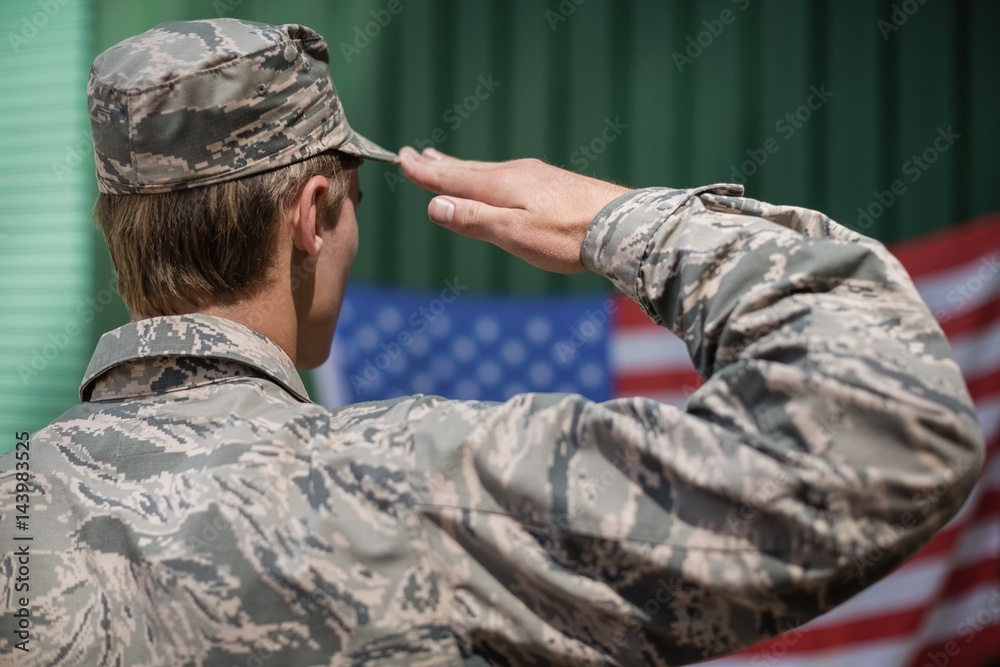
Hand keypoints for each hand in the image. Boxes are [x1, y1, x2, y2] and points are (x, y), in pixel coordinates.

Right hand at [399, 146, 630, 273]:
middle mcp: (515, 173)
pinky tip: (497, 179)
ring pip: (489, 170)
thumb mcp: (512, 233)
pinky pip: (509, 175)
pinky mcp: (554, 184)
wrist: (620, 226)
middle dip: (440, 164)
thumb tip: (434, 205)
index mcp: (499, 185)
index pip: (451, 178)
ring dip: (464, 167)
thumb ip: (473, 219)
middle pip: (468, 169)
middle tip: (417, 154)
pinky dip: (489, 174)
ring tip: (447, 162)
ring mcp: (536, 176)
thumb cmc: (566, 236)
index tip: (402, 159)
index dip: (424, 173)